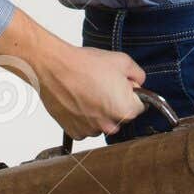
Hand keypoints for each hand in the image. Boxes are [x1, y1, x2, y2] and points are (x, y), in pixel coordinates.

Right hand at [0, 9, 147, 138]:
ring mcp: (91, 130)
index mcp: (125, 110)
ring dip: (99, 111)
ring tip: (88, 91)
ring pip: (103, 123)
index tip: (121, 85)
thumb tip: (139, 83)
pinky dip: (84, 117)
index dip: (131, 92)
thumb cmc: (83, 65)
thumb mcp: (122, 61)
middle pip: (121, 116)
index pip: (140, 106)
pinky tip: (78, 100)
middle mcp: (109, 125)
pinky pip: (87, 127)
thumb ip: (138, 75)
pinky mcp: (75, 132)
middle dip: (116, 102)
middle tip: (102, 85)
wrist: (53, 68)